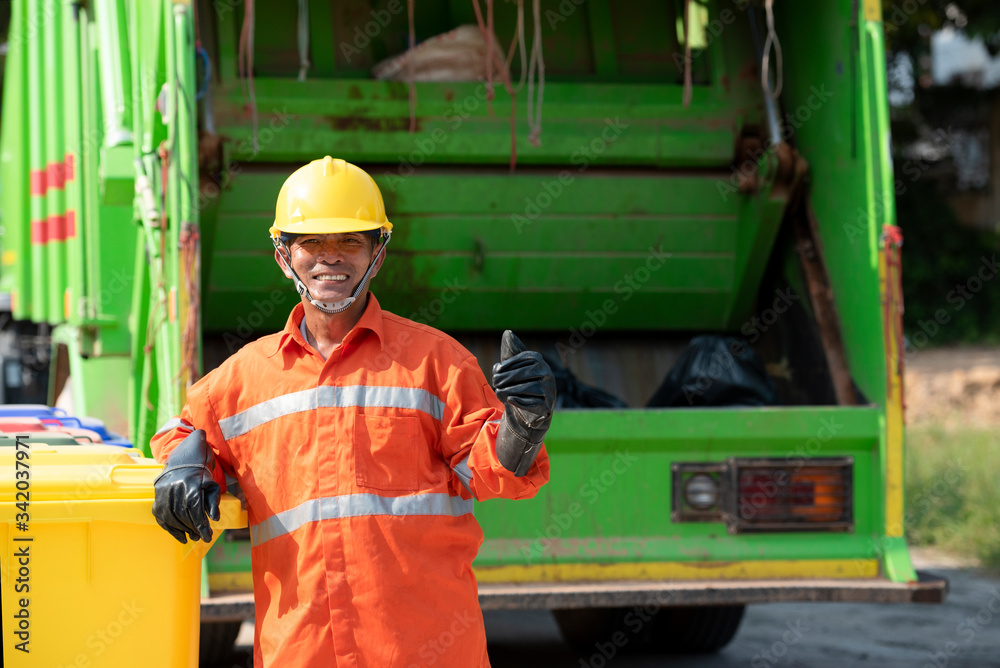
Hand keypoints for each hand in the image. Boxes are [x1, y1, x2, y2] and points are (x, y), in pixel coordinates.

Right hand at [152, 429, 221, 543]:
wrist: (184, 459)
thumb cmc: (201, 475)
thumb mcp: (212, 485)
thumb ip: (214, 502)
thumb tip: (215, 519)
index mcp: (191, 485)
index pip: (196, 510)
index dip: (202, 526)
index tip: (208, 537)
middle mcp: (176, 488)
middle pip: (183, 515)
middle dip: (192, 529)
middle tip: (200, 537)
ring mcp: (164, 492)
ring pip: (171, 517)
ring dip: (181, 530)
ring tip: (191, 537)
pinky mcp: (157, 495)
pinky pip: (160, 515)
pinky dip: (169, 528)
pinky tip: (178, 535)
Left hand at [491, 330, 555, 475]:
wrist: (527, 409)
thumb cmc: (517, 383)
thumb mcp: (512, 366)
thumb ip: (509, 351)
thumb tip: (507, 332)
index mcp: (538, 360)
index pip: (521, 360)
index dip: (507, 365)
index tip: (495, 371)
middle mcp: (547, 373)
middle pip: (525, 373)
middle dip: (507, 378)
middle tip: (495, 384)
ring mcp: (549, 390)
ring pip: (528, 388)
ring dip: (510, 390)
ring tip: (499, 393)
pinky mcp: (547, 405)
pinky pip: (533, 403)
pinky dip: (520, 401)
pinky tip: (510, 400)